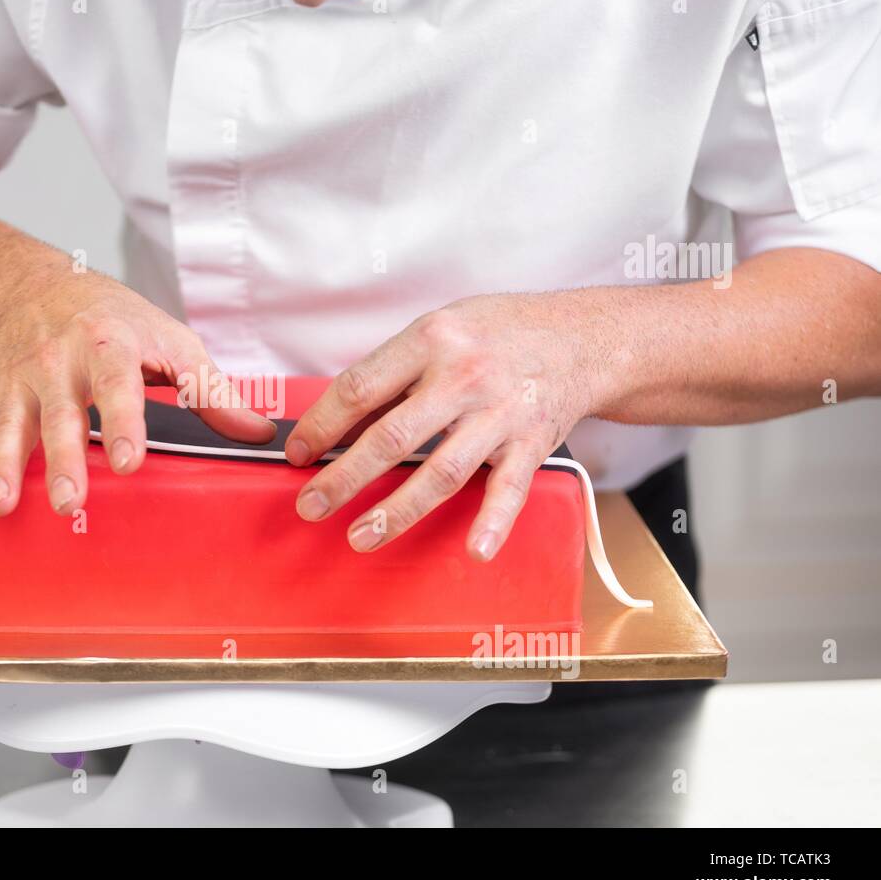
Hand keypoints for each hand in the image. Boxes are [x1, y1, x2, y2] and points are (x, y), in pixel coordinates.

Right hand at [0, 261, 275, 515]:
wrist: (37, 286)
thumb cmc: (115, 319)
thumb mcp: (169, 341)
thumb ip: (209, 390)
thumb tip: (257, 432)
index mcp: (107, 346)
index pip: (117, 387)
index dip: (123, 423)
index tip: (129, 461)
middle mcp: (59, 364)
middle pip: (60, 417)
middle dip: (62, 460)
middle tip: (70, 503)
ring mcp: (20, 383)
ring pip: (11, 427)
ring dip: (2, 467)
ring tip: (0, 506)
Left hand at [285, 293, 606, 558]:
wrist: (582, 338)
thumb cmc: (498, 333)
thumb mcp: (440, 329)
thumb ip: (394, 373)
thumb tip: (336, 422)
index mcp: (431, 340)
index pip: (360, 388)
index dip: (323, 425)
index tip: (299, 455)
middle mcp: (464, 375)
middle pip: (392, 435)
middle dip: (344, 477)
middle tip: (310, 506)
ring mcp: (500, 412)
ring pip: (442, 470)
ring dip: (398, 510)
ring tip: (360, 536)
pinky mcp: (533, 443)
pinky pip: (509, 488)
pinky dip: (493, 522)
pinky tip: (474, 550)